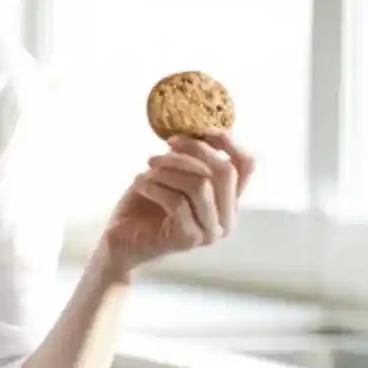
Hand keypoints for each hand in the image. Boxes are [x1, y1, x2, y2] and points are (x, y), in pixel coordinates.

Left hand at [99, 129, 254, 276]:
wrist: (121, 241)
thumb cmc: (146, 204)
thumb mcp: (172, 174)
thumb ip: (191, 159)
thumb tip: (197, 127)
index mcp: (228, 202)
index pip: (246, 166)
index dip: (228, 141)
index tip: (201, 129)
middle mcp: (226, 220)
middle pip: (224, 172)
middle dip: (193, 150)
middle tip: (165, 147)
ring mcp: (209, 232)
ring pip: (200, 185)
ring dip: (169, 169)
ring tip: (147, 169)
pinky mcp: (188, 240)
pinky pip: (177, 202)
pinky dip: (154, 186)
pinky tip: (139, 184)